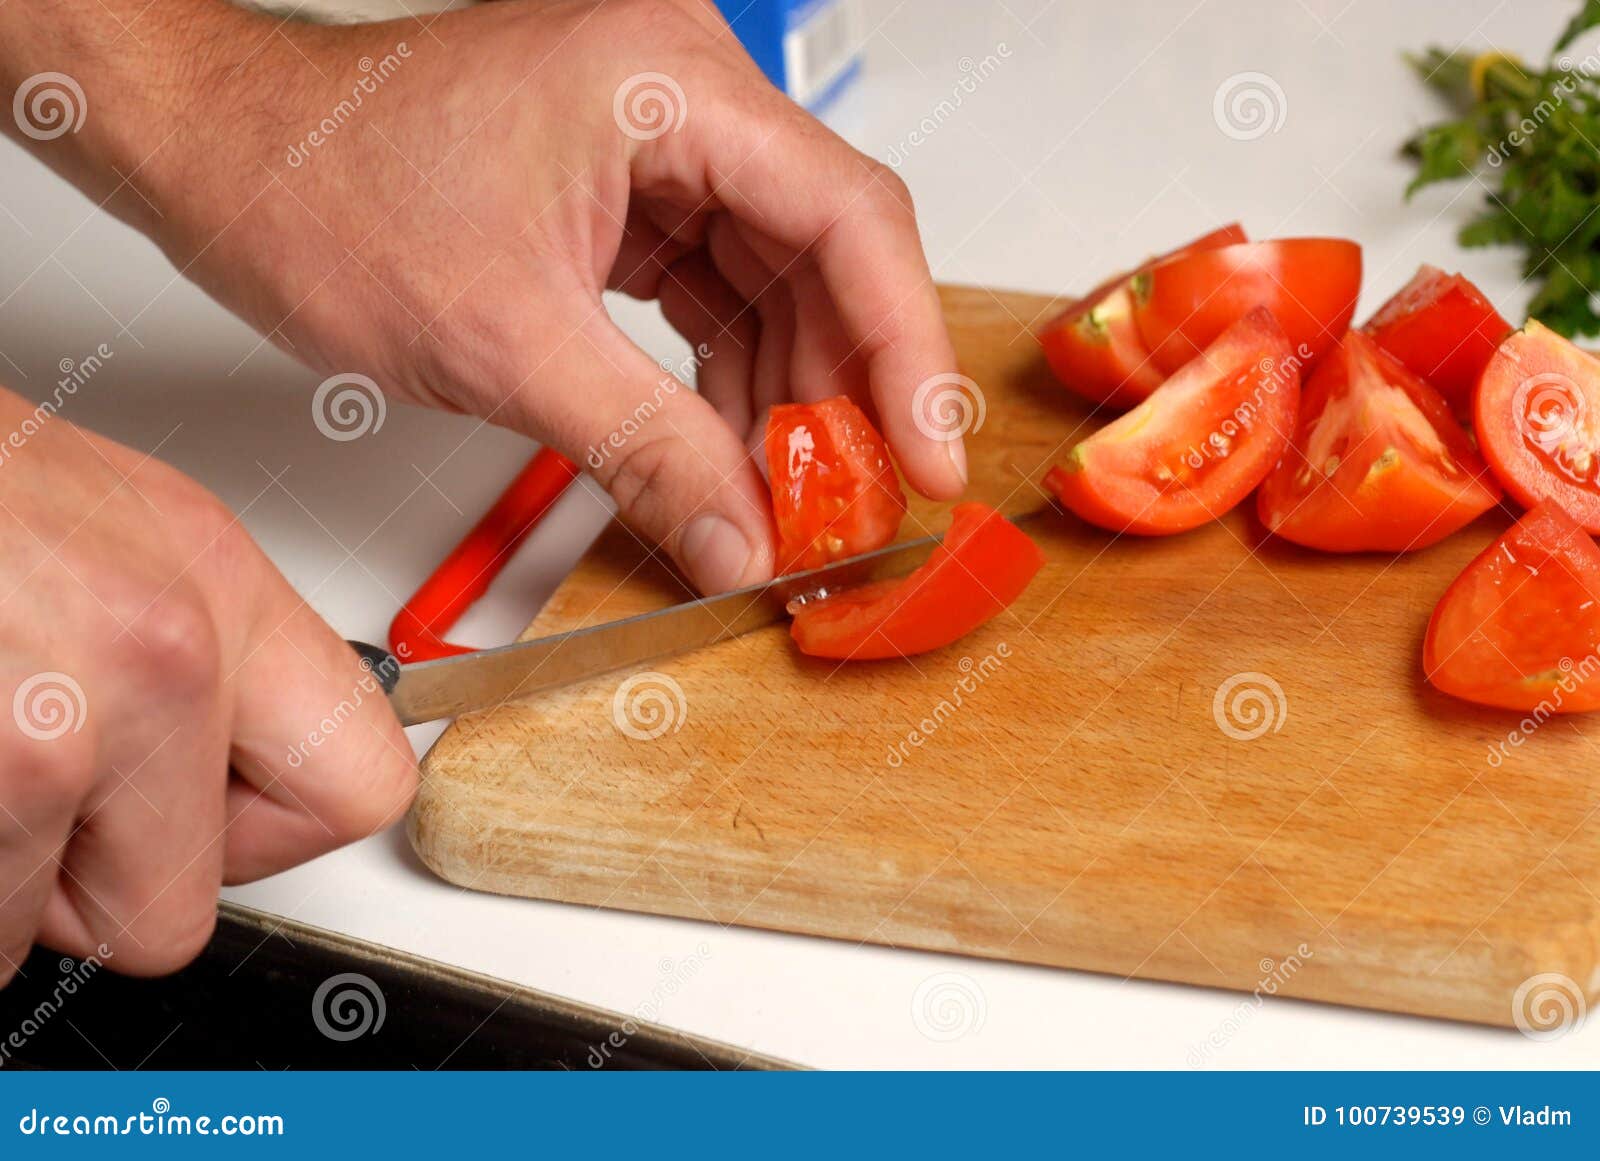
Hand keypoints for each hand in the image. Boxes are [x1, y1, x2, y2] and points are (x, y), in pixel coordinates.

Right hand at [0, 389, 414, 980]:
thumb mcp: (123, 529)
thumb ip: (201, 658)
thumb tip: (238, 763)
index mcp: (218, 588)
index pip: (356, 789)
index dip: (267, 835)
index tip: (220, 819)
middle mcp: (158, 656)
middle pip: (175, 910)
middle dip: (89, 885)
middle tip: (35, 789)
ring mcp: (47, 731)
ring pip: (34, 930)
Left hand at [124, 0, 967, 593]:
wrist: (224, 160)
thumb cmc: (322, 186)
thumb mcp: (503, 342)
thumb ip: (645, 450)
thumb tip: (738, 541)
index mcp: (668, 84)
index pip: (849, 218)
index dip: (907, 352)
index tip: (926, 461)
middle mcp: (682, 99)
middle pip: (828, 255)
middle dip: (846, 394)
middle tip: (859, 509)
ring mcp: (658, 146)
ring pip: (779, 284)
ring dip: (789, 400)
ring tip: (793, 504)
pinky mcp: (627, 196)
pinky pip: (717, 295)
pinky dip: (730, 381)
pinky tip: (736, 456)